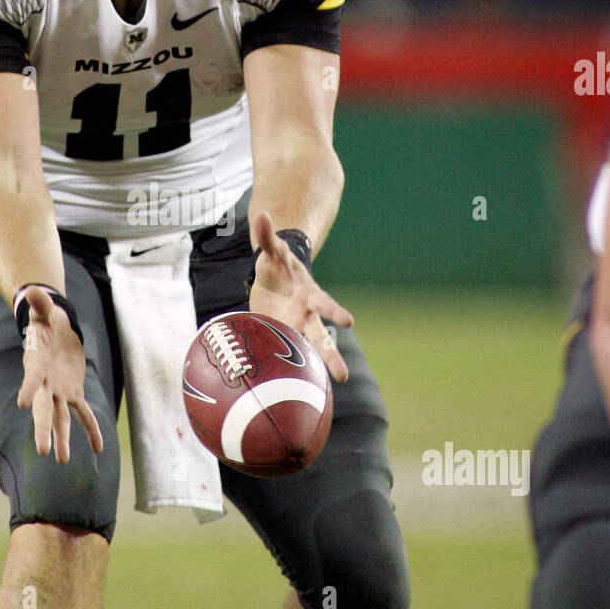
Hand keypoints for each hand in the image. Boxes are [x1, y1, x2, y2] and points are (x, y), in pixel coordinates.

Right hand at [15, 286, 103, 462]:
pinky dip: (91, 430)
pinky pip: (83, 413)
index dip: (28, 389)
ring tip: (62, 461)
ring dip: (63, 438)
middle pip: (44, 408)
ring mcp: (59, 390)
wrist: (55, 328)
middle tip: (43, 450)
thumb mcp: (44, 309)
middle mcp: (46, 383)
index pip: (32, 378)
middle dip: (44, 428)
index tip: (22, 403)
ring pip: (61, 418)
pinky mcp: (74, 392)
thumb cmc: (46, 318)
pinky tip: (98, 448)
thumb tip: (33, 290)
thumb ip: (40, 303)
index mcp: (37, 364)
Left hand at [247, 212, 352, 381]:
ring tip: (331, 390)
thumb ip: (267, 236)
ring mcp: (295, 330)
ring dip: (318, 369)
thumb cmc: (277, 265)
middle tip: (343, 375)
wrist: (275, 279)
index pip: (322, 304)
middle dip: (330, 355)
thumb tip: (261, 215)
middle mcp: (306, 316)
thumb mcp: (272, 251)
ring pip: (309, 353)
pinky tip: (299, 393)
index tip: (349, 321)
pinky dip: (289, 372)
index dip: (333, 311)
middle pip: (320, 338)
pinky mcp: (281, 339)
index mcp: (307, 295)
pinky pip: (286, 357)